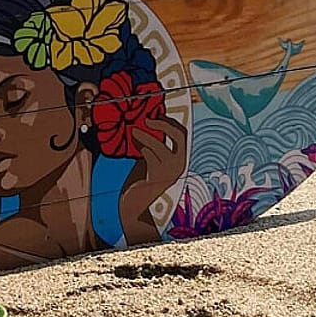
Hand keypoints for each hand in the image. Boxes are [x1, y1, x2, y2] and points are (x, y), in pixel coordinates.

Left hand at [117, 116, 187, 244]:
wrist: (138, 203)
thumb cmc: (142, 178)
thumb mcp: (151, 158)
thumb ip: (152, 144)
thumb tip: (146, 121)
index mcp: (180, 158)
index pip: (182, 134)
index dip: (170, 121)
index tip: (157, 113)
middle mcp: (179, 164)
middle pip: (179, 136)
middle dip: (164, 124)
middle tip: (148, 118)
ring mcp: (170, 170)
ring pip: (160, 145)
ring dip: (145, 135)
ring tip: (133, 130)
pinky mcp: (158, 176)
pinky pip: (150, 154)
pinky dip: (141, 146)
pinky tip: (133, 143)